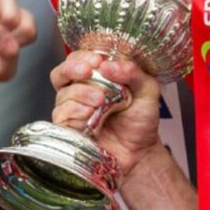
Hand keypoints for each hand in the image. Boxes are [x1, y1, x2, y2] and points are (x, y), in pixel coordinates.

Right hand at [50, 50, 162, 181]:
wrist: (140, 152)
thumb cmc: (141, 121)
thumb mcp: (148, 91)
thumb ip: (133, 73)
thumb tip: (109, 64)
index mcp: (96, 77)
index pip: (80, 59)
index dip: (84, 56)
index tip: (97, 60)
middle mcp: (80, 90)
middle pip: (61, 73)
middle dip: (72, 69)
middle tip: (87, 71)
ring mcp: (72, 110)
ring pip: (63, 94)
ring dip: (81, 93)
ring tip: (101, 101)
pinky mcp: (68, 128)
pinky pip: (61, 115)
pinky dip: (75, 112)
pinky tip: (89, 115)